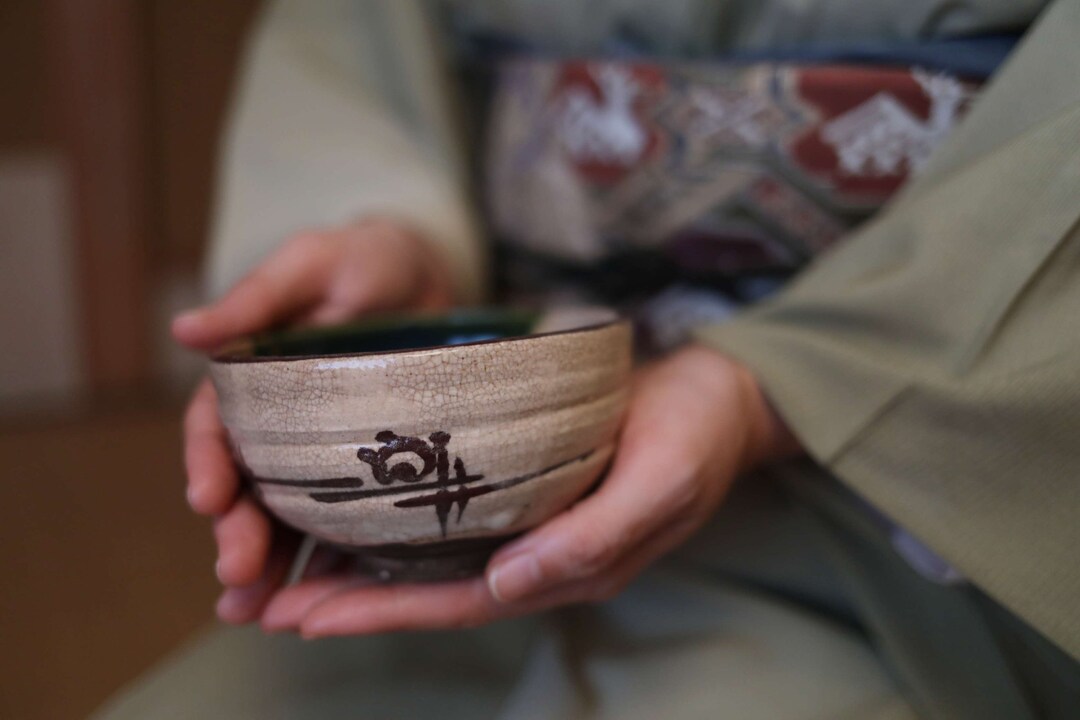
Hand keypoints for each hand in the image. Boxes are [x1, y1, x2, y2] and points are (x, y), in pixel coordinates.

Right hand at [175, 220, 455, 622]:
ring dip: (267, 562)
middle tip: (237, 572)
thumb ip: (259, 298)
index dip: (208, 462)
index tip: (207, 498)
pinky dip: (324, 559)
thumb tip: (184, 330)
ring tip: (256, 610)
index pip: (218, 426)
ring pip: (285, 515)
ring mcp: (321, 451)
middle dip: (236, 531)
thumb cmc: (364, 262)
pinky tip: (316, 599)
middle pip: (248, 485)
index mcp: (253, 378)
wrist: (428, 277)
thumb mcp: (313, 265)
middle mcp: (279, 422)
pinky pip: (341, 520)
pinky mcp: (364, 470)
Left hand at [256, 345, 799, 637]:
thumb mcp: (660, 483)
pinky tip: (356, 511)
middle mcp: (534, 553)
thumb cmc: (694, 435)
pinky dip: (397, 522)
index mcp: (563, 566)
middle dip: (349, 602)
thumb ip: (591, 539)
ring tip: (286, 569)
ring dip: (361, 568)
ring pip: (431, 557)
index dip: (382, 615)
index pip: (458, 603)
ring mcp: (527, 520)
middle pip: (429, 589)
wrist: (722, 396)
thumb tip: (508, 585)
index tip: (305, 616)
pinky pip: (449, 515)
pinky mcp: (524, 482)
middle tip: (265, 603)